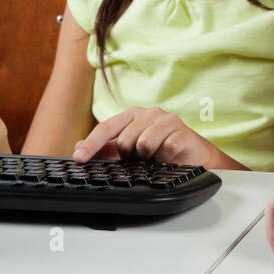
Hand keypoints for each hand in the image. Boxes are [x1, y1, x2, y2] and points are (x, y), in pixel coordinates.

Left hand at [72, 106, 223, 167]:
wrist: (195, 157)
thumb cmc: (162, 151)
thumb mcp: (132, 151)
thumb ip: (107, 149)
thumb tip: (79, 149)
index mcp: (134, 116)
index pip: (107, 127)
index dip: (91, 143)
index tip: (79, 158)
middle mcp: (149, 113)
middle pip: (124, 139)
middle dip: (129, 156)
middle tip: (140, 159)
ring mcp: (167, 120)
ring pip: (142, 144)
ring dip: (147, 158)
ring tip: (155, 158)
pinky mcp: (182, 131)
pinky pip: (163, 149)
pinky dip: (163, 160)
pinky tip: (168, 159)